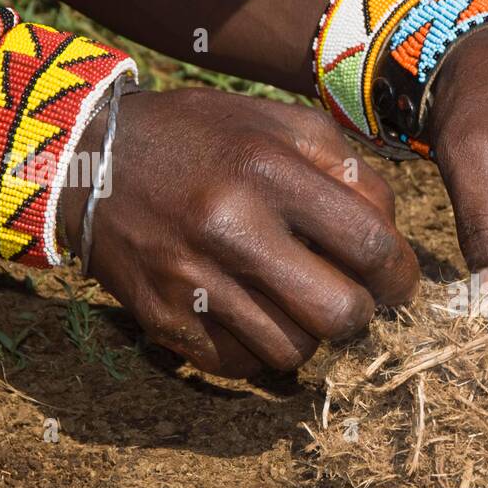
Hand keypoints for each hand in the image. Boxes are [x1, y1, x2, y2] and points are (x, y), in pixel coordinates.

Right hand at [65, 89, 419, 377]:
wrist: (86, 160)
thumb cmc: (200, 138)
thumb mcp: (277, 122)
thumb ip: (346, 168)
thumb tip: (393, 232)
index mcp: (269, 170)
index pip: (372, 246)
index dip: (400, 274)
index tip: (396, 279)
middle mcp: (232, 229)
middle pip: (341, 315)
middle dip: (360, 313)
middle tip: (350, 297)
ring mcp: (194, 281)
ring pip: (294, 352)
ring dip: (308, 333)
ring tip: (292, 300)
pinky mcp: (165, 320)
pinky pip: (243, 365)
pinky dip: (258, 348)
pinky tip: (249, 313)